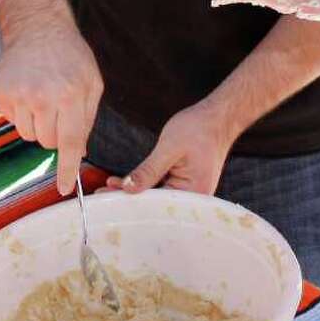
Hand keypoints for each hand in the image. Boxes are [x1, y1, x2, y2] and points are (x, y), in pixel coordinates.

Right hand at [0, 23, 103, 195]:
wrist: (37, 28)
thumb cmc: (70, 56)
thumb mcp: (91, 82)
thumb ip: (88, 119)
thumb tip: (79, 153)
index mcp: (71, 94)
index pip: (70, 143)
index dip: (68, 169)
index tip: (66, 189)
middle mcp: (44, 97)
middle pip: (48, 143)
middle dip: (55, 133)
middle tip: (58, 107)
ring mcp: (19, 95)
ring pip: (28, 136)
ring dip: (37, 124)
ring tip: (42, 95)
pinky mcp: (1, 93)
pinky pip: (13, 122)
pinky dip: (21, 113)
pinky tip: (28, 90)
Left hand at [103, 102, 235, 196]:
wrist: (219, 116)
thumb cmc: (200, 128)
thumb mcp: (169, 147)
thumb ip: (148, 170)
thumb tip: (127, 188)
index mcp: (193, 193)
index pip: (155, 204)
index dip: (129, 202)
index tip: (105, 200)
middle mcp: (193, 198)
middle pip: (155, 204)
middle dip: (128, 200)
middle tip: (100, 197)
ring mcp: (190, 192)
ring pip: (157, 197)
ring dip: (134, 192)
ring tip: (107, 190)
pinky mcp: (186, 184)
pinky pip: (163, 188)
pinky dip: (145, 185)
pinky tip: (125, 183)